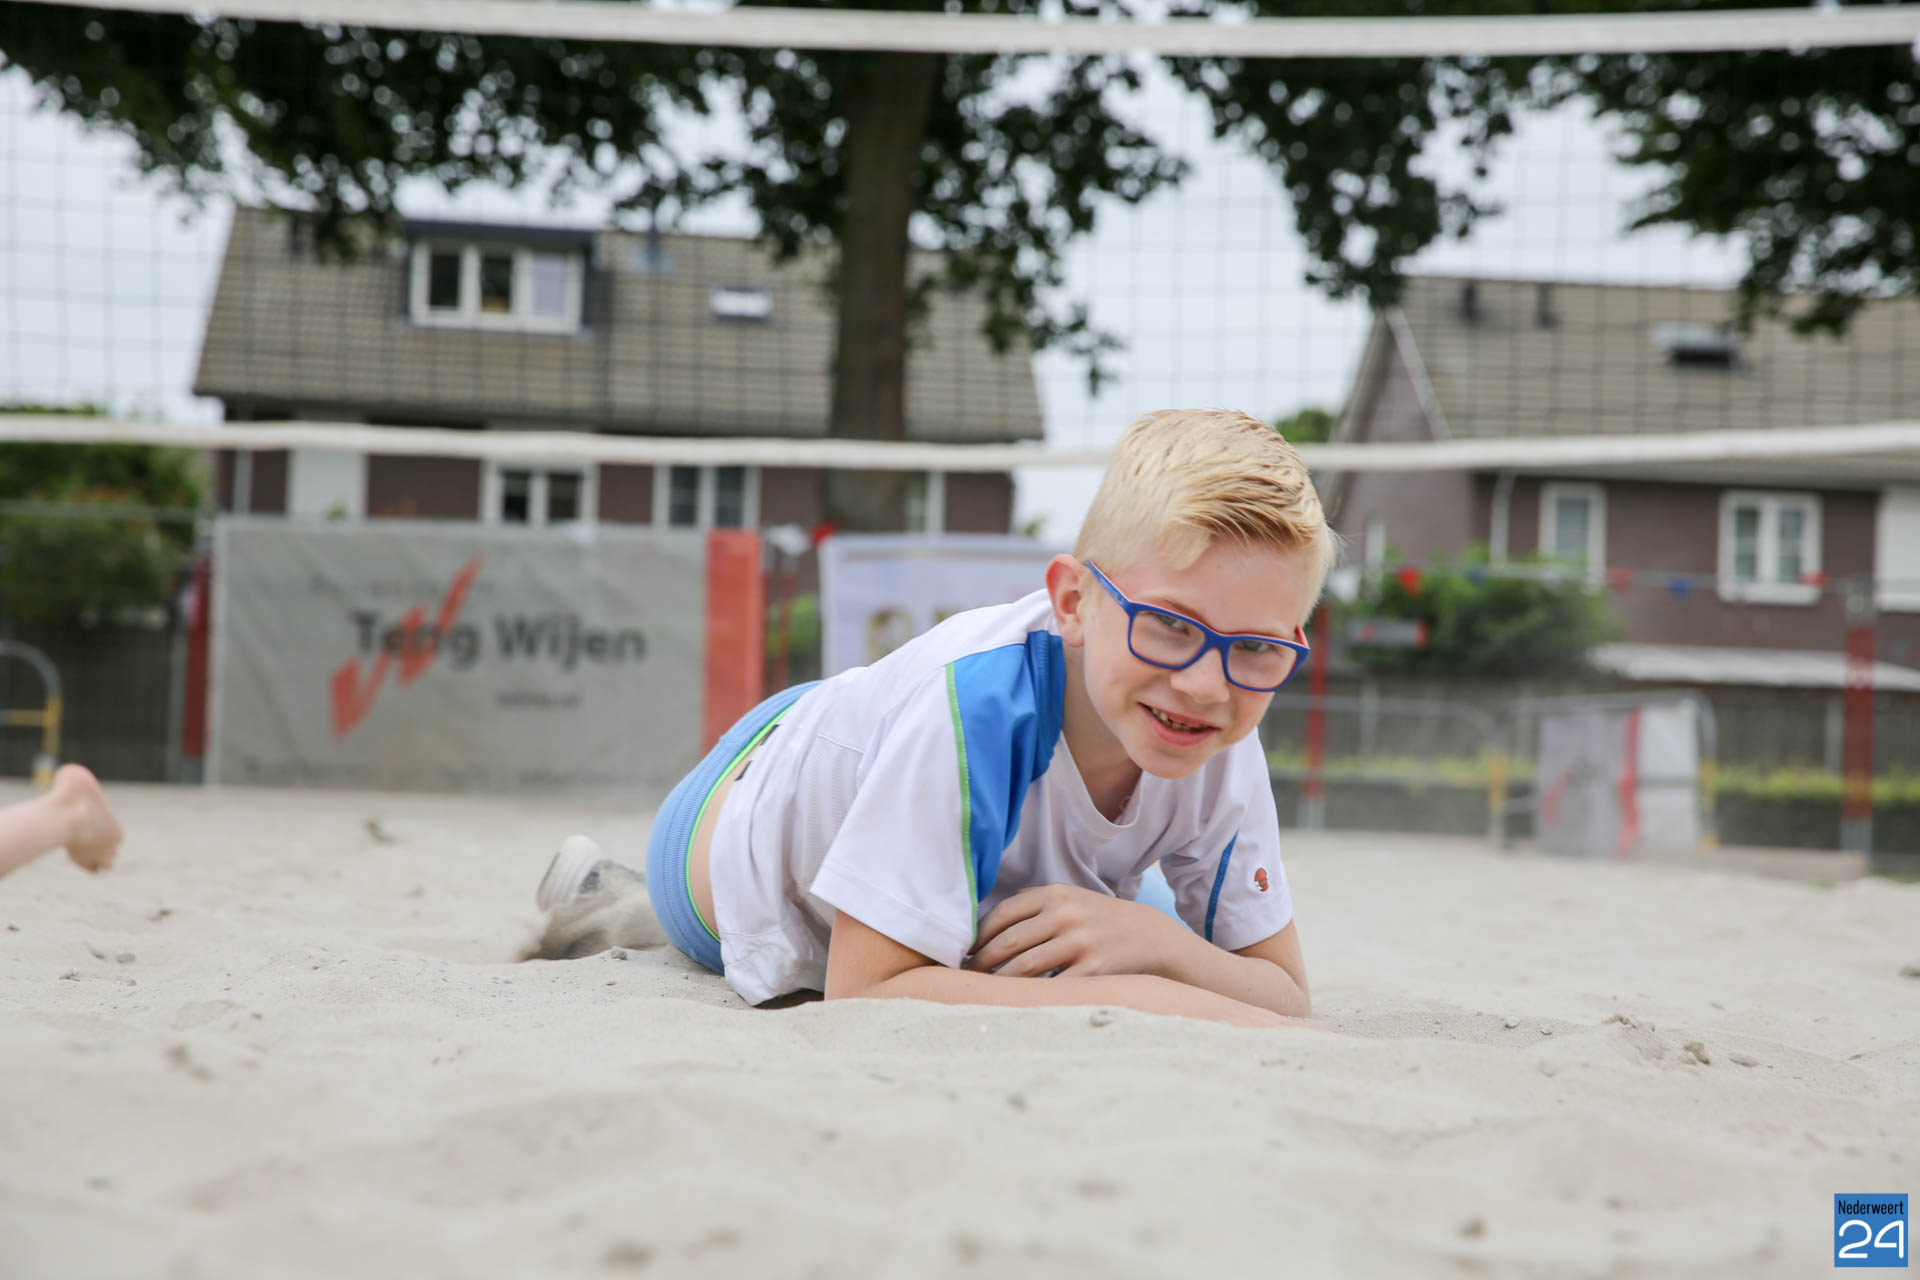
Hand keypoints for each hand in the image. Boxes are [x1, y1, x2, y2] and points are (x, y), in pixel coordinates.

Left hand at [966, 884, 1183, 978]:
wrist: (1149, 935)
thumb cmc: (1097, 920)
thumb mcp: (1068, 899)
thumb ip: (1032, 906)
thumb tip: (981, 928)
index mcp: (1054, 895)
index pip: (1002, 914)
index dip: (977, 936)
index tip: (962, 952)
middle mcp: (1065, 915)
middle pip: (1008, 942)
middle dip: (981, 963)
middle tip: (966, 978)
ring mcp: (1080, 942)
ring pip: (1024, 967)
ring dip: (999, 983)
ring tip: (985, 992)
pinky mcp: (1093, 970)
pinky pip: (1052, 987)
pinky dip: (1030, 996)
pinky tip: (1017, 1003)